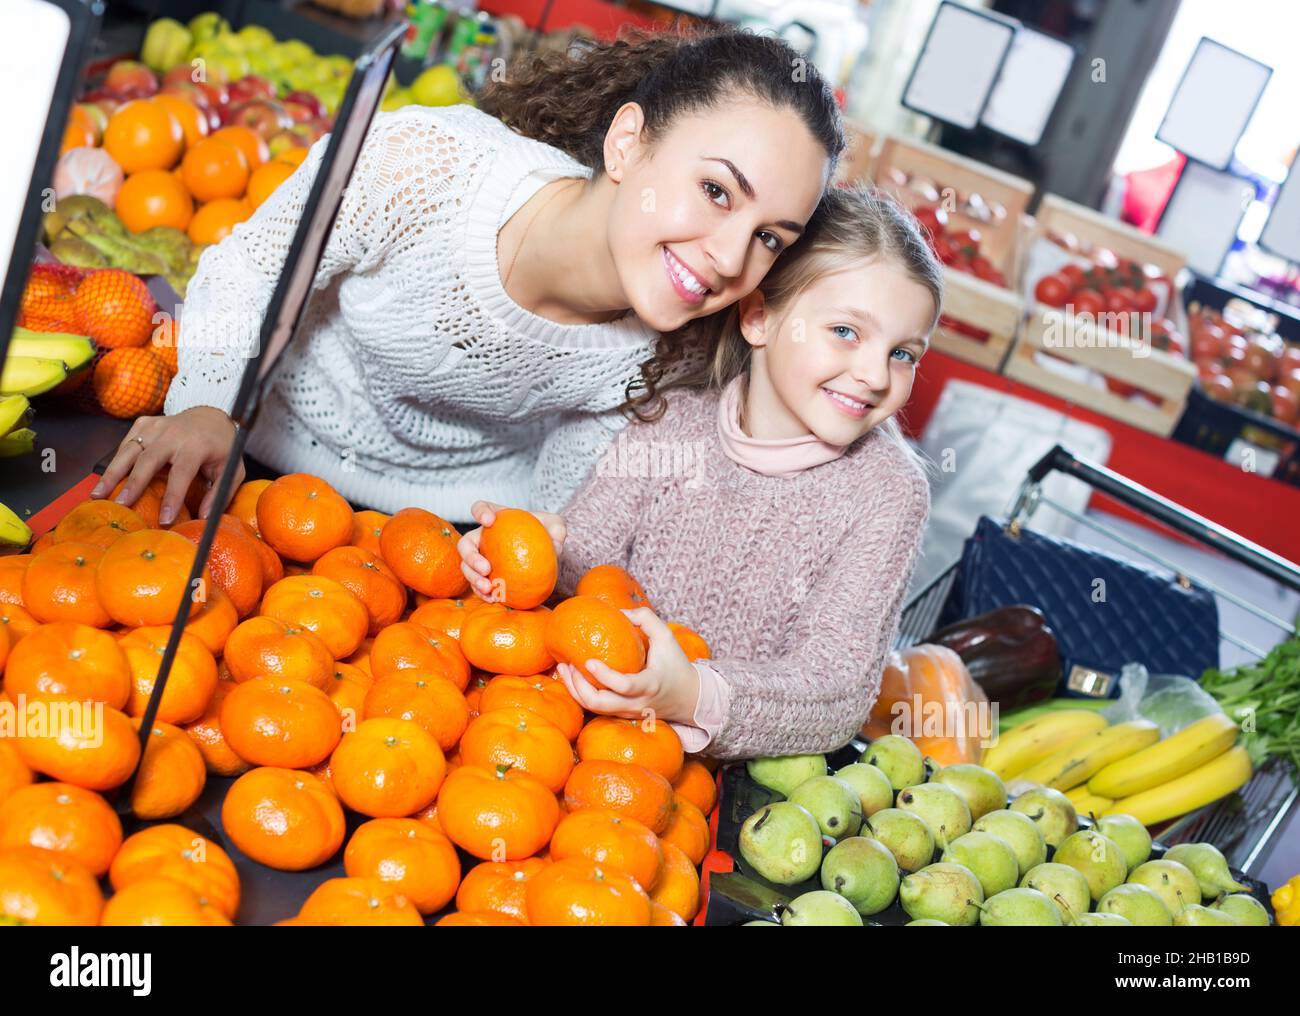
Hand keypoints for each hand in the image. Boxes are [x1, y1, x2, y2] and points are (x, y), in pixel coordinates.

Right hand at [91, 406, 242, 523]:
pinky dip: (116, 460)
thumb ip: (219, 494)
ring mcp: (156, 427)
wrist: (212, 414)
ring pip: (129, 450)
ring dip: (112, 473)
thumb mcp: (231, 469)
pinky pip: (126, 443)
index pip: (181, 474)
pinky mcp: (144, 423)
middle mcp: (173, 434)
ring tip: (97, 494)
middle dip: (132, 483)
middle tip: (119, 505)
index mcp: (196, 446)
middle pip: (148, 460)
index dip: (172, 497)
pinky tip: (107, 478)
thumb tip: (204, 519)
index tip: (164, 519)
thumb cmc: (221, 446)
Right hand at [458, 500, 566, 599]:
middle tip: (486, 568)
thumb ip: (557, 530)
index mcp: (496, 519)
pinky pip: (478, 585)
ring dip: (474, 579)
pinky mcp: (485, 576)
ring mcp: (481, 557)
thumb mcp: (556, 526)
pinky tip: (494, 599)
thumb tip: (556, 546)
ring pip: (467, 567)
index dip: (480, 512)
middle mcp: (483, 538)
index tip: (489, 521)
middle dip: (471, 556)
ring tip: (488, 588)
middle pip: (466, 543)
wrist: (543, 553)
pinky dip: (482, 593)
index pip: (481, 508)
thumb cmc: (546, 534)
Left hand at [555, 607, 700, 726]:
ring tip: (563, 668)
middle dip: (578, 686)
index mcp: (650, 684)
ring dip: (574, 690)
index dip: (604, 676)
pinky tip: (571, 677)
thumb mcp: (667, 637)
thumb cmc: (676, 665)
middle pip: (600, 704)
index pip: (625, 686)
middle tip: (569, 664)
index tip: (589, 661)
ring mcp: (627, 712)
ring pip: (594, 709)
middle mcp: (637, 703)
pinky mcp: (621, 714)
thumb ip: (647, 619)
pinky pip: (596, 708)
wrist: (688, 698)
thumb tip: (620, 611)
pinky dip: (580, 694)